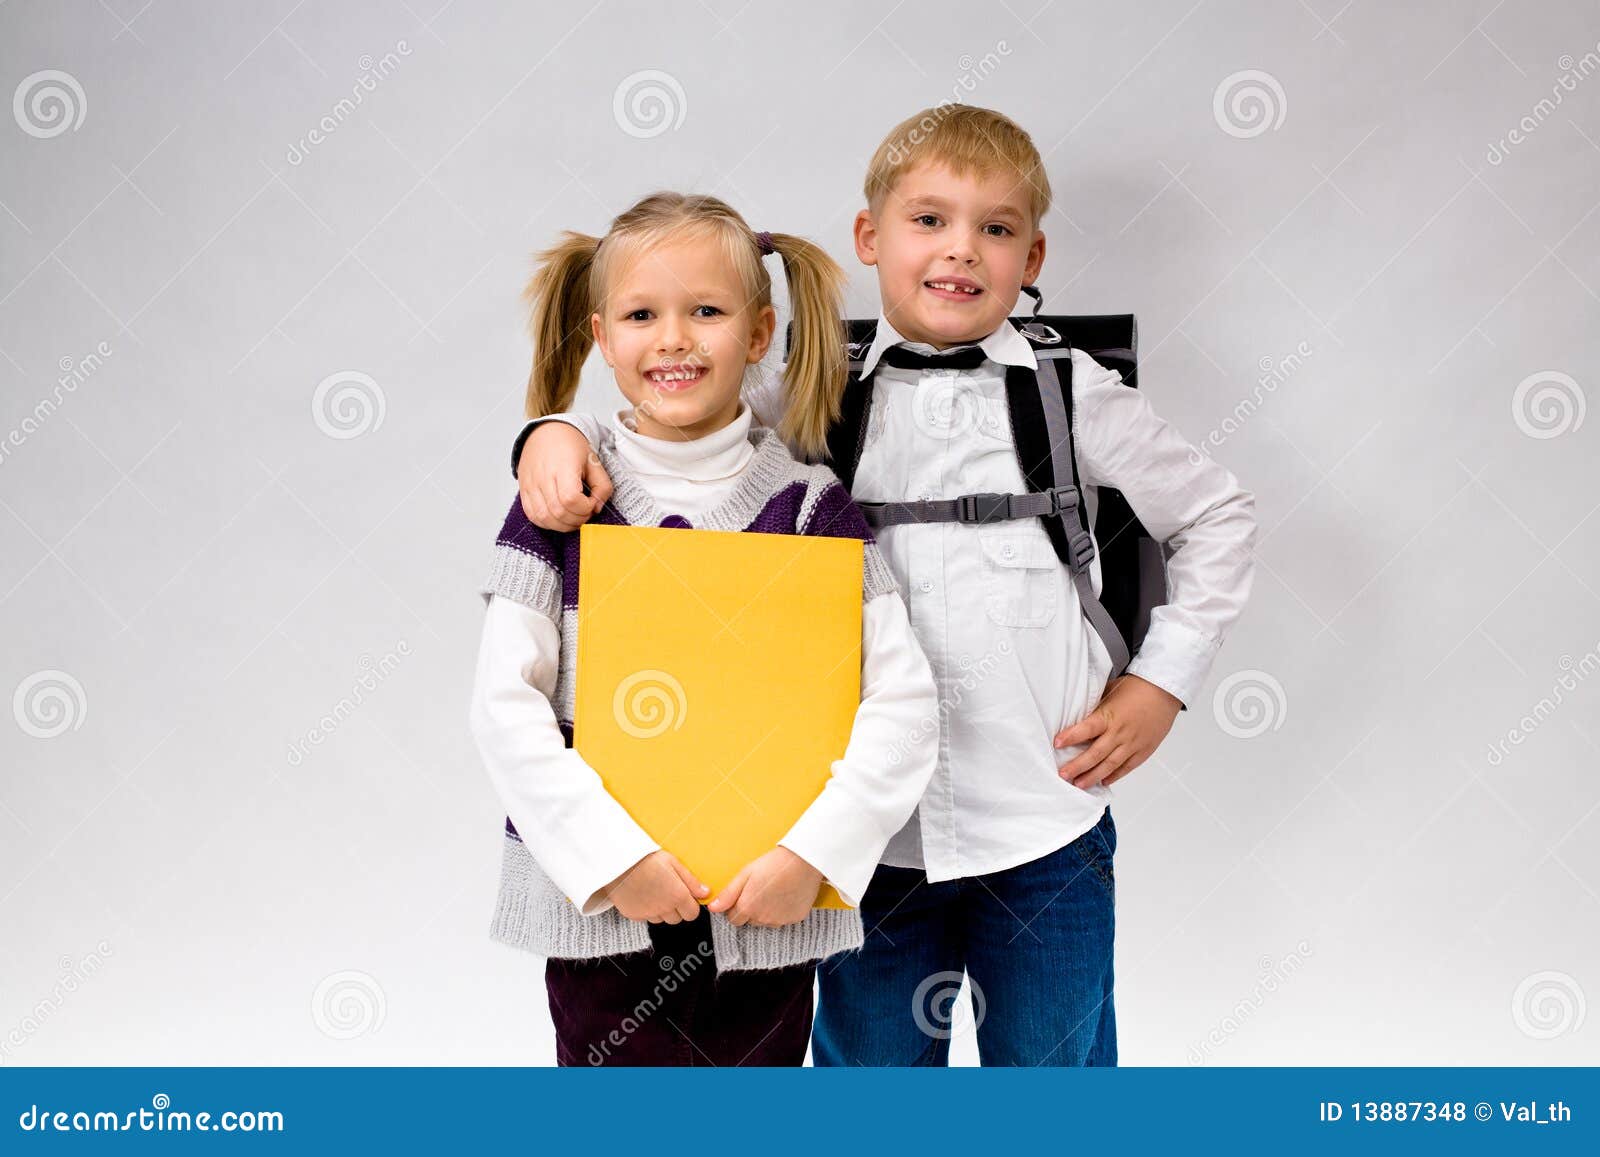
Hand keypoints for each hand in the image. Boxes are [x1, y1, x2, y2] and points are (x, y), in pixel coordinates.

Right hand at [518, 422, 612, 531]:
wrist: (546, 432)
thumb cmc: (570, 445)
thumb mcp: (594, 461)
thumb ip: (603, 485)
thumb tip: (597, 508)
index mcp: (563, 466)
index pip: (571, 499)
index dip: (585, 508)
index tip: (592, 503)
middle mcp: (543, 477)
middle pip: (558, 512)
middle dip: (577, 520)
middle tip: (585, 513)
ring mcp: (531, 485)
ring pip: (544, 518)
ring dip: (563, 525)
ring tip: (573, 517)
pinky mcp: (524, 491)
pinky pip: (532, 516)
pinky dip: (547, 523)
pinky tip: (559, 518)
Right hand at [600, 851, 708, 922]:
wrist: (619, 860)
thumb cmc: (647, 858)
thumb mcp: (674, 863)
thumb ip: (691, 881)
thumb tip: (705, 893)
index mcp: (677, 895)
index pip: (692, 914)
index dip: (690, 905)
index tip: (685, 896)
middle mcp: (664, 908)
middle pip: (677, 918)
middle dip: (676, 908)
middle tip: (668, 891)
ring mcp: (648, 913)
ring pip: (661, 919)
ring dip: (661, 910)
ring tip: (654, 891)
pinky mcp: (633, 915)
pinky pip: (645, 917)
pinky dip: (646, 910)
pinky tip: (642, 894)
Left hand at [707, 847, 822, 927]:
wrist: (803, 861)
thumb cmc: (773, 864)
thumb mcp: (746, 874)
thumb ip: (728, 894)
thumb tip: (713, 908)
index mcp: (748, 907)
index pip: (733, 919)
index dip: (736, 907)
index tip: (744, 894)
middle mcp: (763, 918)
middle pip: (750, 921)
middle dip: (751, 910)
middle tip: (760, 890)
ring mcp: (780, 920)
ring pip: (766, 921)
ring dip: (766, 912)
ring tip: (774, 891)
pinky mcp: (795, 919)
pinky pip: (783, 920)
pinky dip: (782, 911)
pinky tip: (786, 895)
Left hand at [1054, 674, 1182, 789]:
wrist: (1164, 691)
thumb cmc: (1135, 688)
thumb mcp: (1109, 692)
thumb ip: (1094, 707)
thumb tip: (1074, 715)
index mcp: (1110, 715)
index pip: (1087, 729)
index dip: (1071, 737)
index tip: (1057, 743)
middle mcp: (1121, 732)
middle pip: (1096, 753)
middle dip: (1078, 766)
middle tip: (1063, 774)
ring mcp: (1133, 743)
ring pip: (1110, 765)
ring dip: (1093, 776)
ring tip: (1079, 784)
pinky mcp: (1144, 750)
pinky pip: (1127, 767)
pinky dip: (1115, 775)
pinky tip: (1103, 781)